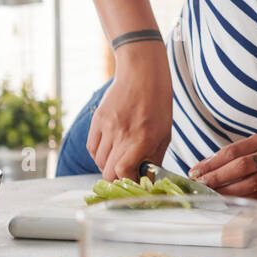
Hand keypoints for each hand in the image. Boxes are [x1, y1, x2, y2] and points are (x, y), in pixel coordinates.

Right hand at [87, 45, 171, 180]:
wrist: (142, 73)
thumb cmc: (158, 103)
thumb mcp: (164, 133)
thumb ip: (154, 157)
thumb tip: (147, 179)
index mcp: (142, 138)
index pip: (123, 171)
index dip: (128, 182)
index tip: (136, 183)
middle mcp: (122, 134)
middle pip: (107, 172)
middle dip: (117, 180)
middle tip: (127, 177)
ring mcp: (106, 127)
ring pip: (98, 161)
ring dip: (107, 167)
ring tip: (119, 162)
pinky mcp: (97, 121)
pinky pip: (91, 148)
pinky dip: (99, 155)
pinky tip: (109, 152)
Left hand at [190, 133, 256, 199]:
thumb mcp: (246, 154)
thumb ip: (223, 160)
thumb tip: (197, 171)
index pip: (232, 151)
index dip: (211, 163)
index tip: (195, 173)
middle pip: (241, 166)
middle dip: (218, 177)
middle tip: (202, 185)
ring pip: (251, 183)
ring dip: (228, 192)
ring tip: (213, 195)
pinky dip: (243, 201)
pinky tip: (231, 203)